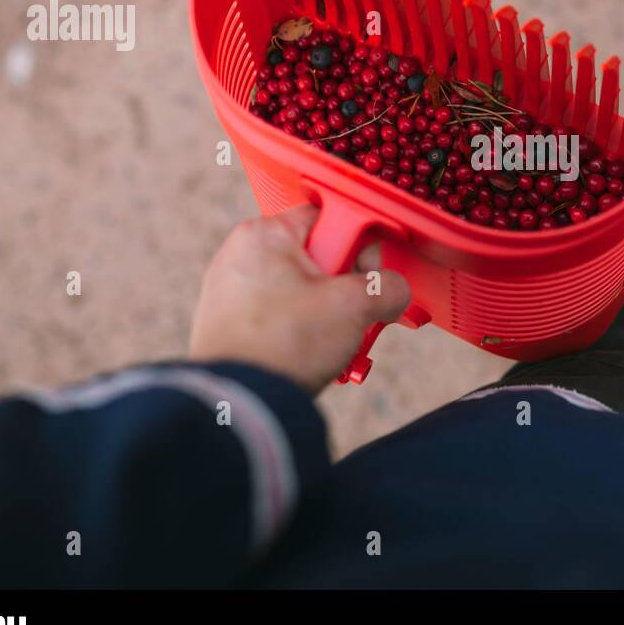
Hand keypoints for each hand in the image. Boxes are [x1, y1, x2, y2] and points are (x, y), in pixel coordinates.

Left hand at [189, 205, 410, 394]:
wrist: (239, 406)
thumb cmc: (284, 346)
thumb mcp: (354, 307)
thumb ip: (387, 288)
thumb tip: (395, 291)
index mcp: (265, 234)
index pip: (330, 218)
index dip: (358, 248)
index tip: (365, 278)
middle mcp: (240, 254)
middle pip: (317, 257)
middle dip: (344, 289)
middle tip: (351, 317)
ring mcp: (230, 290)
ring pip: (301, 290)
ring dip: (326, 315)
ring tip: (330, 343)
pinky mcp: (228, 323)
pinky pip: (280, 315)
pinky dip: (300, 332)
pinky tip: (308, 354)